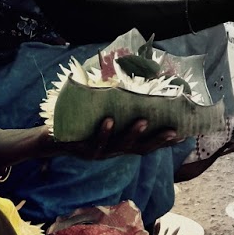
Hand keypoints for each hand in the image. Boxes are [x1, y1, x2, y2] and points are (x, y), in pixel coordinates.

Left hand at [53, 118, 179, 160]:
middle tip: (174, 131)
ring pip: (118, 145)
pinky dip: (102, 132)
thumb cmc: (78, 125)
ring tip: (143, 121)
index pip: (146, 145)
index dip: (164, 142)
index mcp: (119, 144)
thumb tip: (133, 83)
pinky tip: (108, 120)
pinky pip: (93, 141)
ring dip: (132, 134)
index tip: (184, 135)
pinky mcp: (80, 149)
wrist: (48, 139)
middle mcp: (112, 151)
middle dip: (157, 140)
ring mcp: (97, 152)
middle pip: (138, 148)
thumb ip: (116, 106)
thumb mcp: (100, 115)